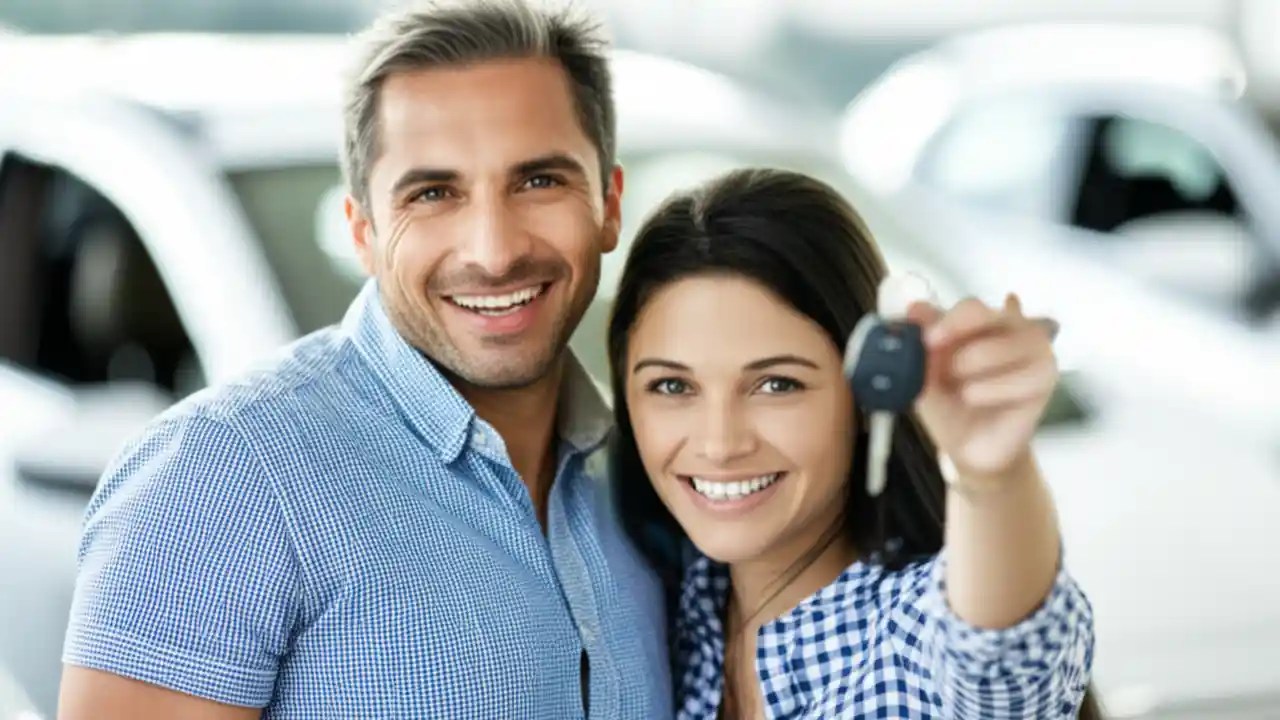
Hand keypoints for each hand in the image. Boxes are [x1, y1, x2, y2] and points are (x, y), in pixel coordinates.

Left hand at [906, 294, 1057, 482]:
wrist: (969, 445)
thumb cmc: (949, 404)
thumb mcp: (924, 374)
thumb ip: (921, 341)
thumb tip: (914, 308)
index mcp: (980, 320)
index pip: (971, 307)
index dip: (948, 322)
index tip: (927, 341)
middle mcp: (1011, 326)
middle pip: (989, 316)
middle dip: (960, 344)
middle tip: (946, 370)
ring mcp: (1034, 349)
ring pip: (1006, 345)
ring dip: (976, 369)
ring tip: (963, 391)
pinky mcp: (1045, 377)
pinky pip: (1024, 376)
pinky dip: (993, 389)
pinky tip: (977, 398)